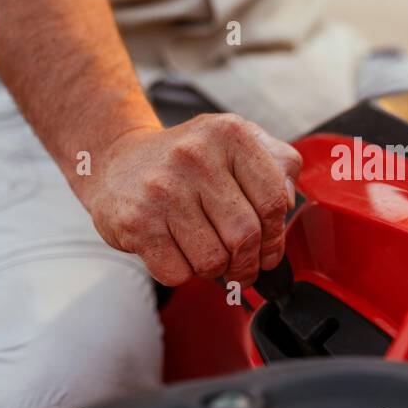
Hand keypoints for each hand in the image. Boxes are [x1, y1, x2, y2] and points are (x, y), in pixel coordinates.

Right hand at [79, 114, 301, 287]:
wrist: (117, 161)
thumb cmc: (187, 160)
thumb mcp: (237, 143)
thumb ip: (278, 164)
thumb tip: (290, 201)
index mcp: (229, 134)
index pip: (274, 201)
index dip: (277, 236)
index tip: (270, 250)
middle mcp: (195, 156)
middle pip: (246, 236)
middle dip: (249, 263)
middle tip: (244, 268)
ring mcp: (163, 190)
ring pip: (213, 260)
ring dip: (216, 270)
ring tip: (208, 255)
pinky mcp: (136, 221)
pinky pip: (177, 272)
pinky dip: (183, 273)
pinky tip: (177, 251)